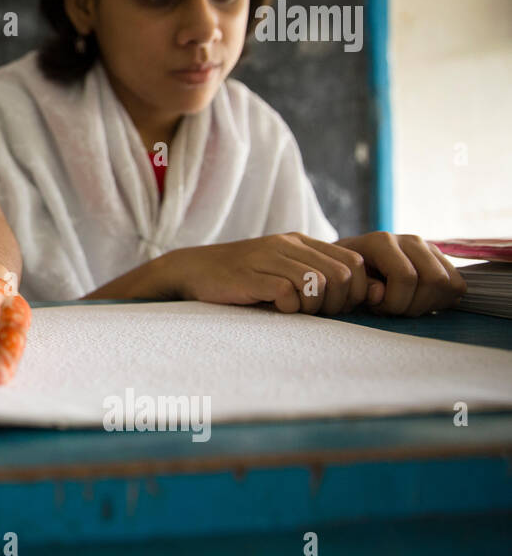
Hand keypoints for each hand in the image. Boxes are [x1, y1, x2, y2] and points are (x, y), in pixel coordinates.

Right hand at [168, 233, 372, 313]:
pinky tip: (274, 308)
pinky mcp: (249, 276)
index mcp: (301, 242)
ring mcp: (268, 258)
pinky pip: (287, 292)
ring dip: (313, 306)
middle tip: (317, 313)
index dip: (354, 290)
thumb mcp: (282, 268)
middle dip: (337, 302)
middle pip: (342, 274)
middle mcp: (288, 245)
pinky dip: (287, 308)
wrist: (194, 270)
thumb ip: (315, 274)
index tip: (335, 307)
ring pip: (318, 282)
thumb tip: (361, 295)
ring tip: (294, 310)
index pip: (354, 261)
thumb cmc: (243, 277)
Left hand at [334, 231, 465, 315]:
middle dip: (415, 305)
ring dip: (429, 304)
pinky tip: (419, 302)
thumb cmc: (349, 273)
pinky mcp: (441, 259)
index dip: (394, 302)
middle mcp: (410, 240)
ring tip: (406, 305)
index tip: (377, 307)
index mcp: (382, 242)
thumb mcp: (346, 279)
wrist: (354, 259)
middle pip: (434, 280)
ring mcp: (429, 248)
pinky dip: (442, 300)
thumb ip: (362, 286)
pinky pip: (458, 285)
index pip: (406, 277)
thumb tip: (381, 293)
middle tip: (394, 309)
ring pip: (450, 283)